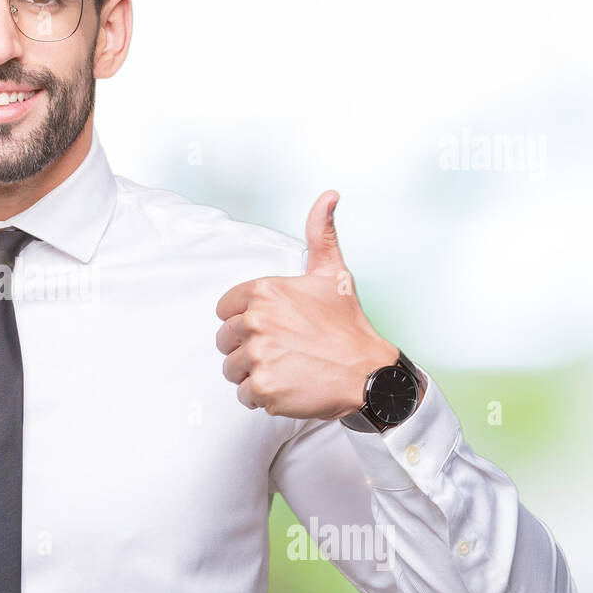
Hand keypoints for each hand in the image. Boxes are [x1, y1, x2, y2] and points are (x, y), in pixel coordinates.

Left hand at [215, 190, 398, 418]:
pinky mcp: (263, 387)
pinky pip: (244, 394)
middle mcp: (256, 321)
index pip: (224, 310)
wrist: (367, 374)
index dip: (244, 320)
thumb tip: (328, 196)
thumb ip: (320, 233)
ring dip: (253, 373)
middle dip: (247, 348)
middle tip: (282, 351)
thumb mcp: (333, 273)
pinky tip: (289, 386)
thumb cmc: (348, 326)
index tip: (270, 327)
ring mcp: (258, 355)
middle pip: (225, 340)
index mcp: (264, 292)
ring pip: (232, 369)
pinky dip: (263, 396)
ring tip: (286, 368)